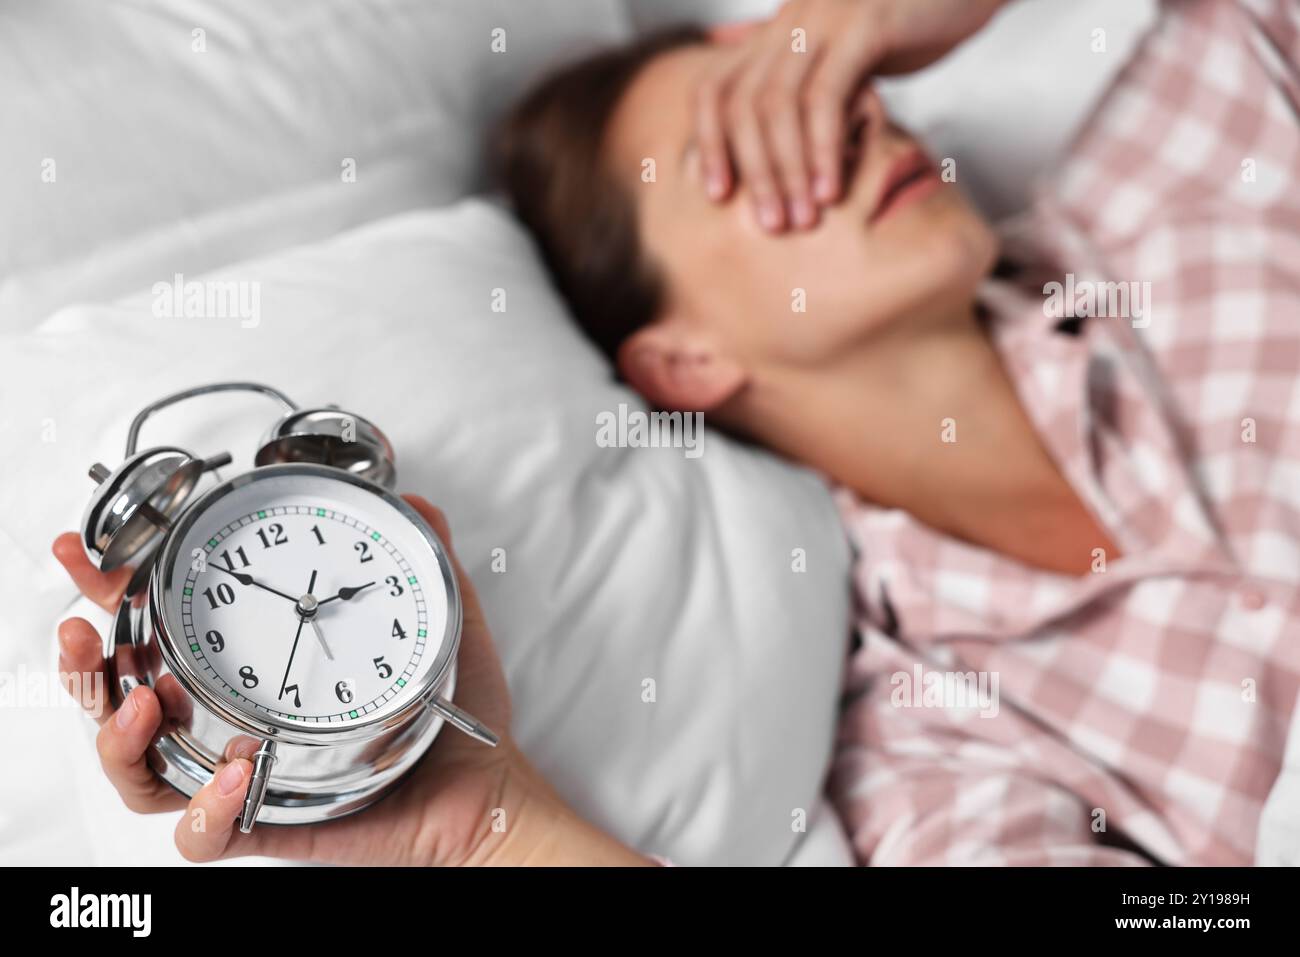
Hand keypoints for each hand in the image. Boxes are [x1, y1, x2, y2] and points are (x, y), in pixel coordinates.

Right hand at [53, 495, 653, 865]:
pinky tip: (233, 769)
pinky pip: (200, 833)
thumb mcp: (438, 619)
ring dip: (118, 735)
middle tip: (81, 631)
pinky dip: (204, 806)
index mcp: (251, 664)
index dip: (112, 591)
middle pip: (121, 694)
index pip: (162, 622)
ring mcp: (239, 772)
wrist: (484, 790)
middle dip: (82, 662)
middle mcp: (231, 717)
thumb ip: (423, 555)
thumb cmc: (452, 712)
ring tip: (143, 704)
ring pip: (136, 770)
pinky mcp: (262, 824)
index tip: (88, 553)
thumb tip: (414, 497)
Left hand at [696, 0, 1004, 229]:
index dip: (710, 142)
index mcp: (780, 29)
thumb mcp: (852, 51)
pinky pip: (826, 98)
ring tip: (801, 219)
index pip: (716, 88)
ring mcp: (823, 17)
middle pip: (743, 105)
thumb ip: (810, 80)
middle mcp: (791, 19)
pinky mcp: (863, 23)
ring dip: (787, 171)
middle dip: (753, 172)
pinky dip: (823, 149)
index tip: (717, 195)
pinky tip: (832, 190)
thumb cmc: (918, 19)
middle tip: (770, 225)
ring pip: (779, 106)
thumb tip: (771, 117)